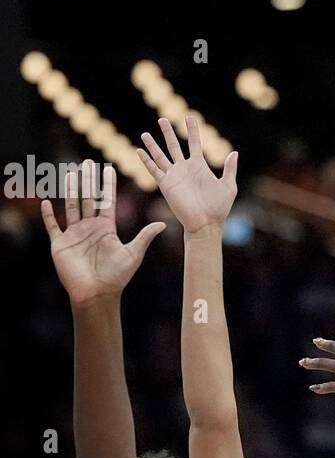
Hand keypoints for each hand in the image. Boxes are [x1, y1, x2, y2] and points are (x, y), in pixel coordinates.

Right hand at [41, 161, 164, 305]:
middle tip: (87, 163)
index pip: (106, 201)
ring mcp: (74, 235)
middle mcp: (90, 228)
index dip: (107, 185)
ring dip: (71, 190)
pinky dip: (49, 215)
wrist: (97, 294)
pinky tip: (46, 202)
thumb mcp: (133, 254)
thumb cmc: (116, 277)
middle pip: (88, 199)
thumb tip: (164, 224)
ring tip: (71, 173)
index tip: (109, 168)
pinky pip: (52, 226)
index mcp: (106, 228)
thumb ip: (145, 237)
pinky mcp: (60, 244)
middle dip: (88, 181)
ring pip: (71, 207)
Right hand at [137, 115, 237, 232]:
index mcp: (199, 166)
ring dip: (153, 145)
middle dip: (168, 133)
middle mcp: (184, 169)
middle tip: (163, 119)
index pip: (194, 143)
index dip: (192, 130)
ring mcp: (174, 176)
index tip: (189, 117)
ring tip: (146, 133)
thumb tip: (234, 153)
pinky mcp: (166, 185)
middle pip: (174, 146)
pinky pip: (154, 170)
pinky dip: (146, 160)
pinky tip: (139, 150)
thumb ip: (229, 169)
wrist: (206, 224)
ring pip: (161, 156)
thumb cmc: (218, 208)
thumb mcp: (228, 186)